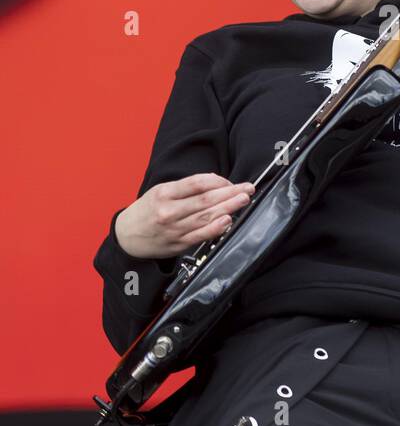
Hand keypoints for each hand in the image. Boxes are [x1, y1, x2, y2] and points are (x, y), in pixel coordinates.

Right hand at [114, 173, 254, 258]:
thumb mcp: (160, 191)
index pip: (197, 183)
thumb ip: (185, 188)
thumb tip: (215, 183)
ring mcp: (174, 229)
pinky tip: (228, 221)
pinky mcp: (178, 244)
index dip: (218, 181)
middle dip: (230, 193)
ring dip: (228, 207)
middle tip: (247, 188)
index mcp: (164, 193)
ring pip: (206, 216)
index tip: (231, 182)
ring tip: (243, 200)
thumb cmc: (146, 211)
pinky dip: (216, 228)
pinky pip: (200, 235)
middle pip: (205, 200)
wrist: (126, 237)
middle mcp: (169, 211)